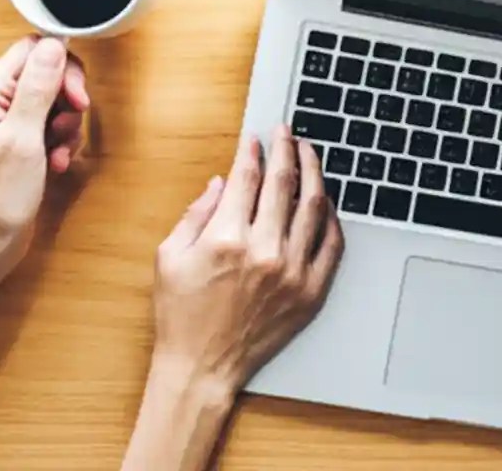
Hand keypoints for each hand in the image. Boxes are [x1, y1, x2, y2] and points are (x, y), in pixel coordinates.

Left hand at [0, 36, 89, 282]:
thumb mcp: (22, 138)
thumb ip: (38, 88)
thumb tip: (55, 44)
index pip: (32, 51)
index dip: (62, 68)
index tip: (77, 99)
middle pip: (46, 74)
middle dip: (67, 100)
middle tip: (68, 128)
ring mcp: (5, 122)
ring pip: (53, 101)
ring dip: (66, 126)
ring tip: (58, 154)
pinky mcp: (18, 141)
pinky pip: (50, 125)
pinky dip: (60, 142)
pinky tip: (57, 164)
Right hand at [150, 125, 343, 399]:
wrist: (203, 367)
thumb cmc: (181, 314)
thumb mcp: (170, 256)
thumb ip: (196, 213)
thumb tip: (223, 182)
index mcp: (226, 238)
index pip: (248, 177)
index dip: (253, 151)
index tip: (256, 138)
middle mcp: (264, 251)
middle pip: (284, 183)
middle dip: (287, 149)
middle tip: (288, 133)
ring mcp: (292, 271)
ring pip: (314, 207)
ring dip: (314, 174)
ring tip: (310, 155)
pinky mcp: (311, 291)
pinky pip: (332, 244)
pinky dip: (331, 217)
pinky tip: (325, 202)